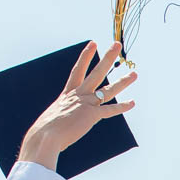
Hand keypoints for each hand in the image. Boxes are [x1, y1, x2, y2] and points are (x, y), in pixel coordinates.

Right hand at [16, 41, 137, 171]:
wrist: (45, 136)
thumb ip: (58, 117)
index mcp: (67, 94)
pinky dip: (122, 107)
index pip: (78, 71)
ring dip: (123, 82)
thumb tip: (54, 124)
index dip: (85, 56)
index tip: (92, 44)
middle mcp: (78, 95)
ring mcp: (86, 104)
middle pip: (96, 72)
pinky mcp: (91, 115)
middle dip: (108, 58)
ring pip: (108, 90)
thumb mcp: (52, 118)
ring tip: (134, 74)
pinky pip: (110, 110)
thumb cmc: (44, 132)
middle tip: (117, 45)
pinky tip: (132, 103)